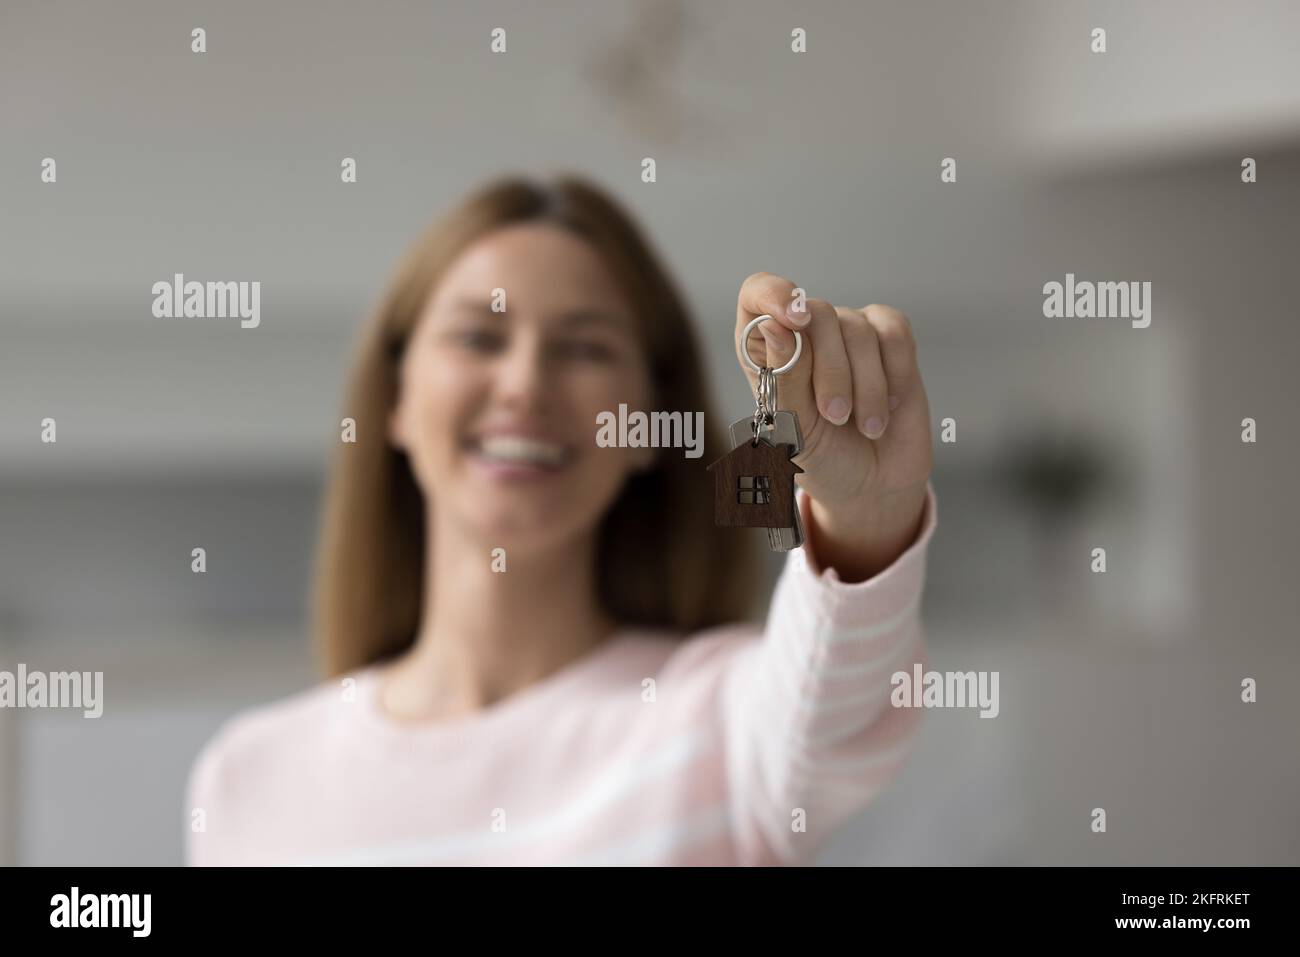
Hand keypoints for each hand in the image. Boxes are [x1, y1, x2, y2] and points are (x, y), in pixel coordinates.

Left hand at [734, 273, 932, 577]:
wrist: (872, 486)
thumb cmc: (821, 459)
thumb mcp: (793, 431)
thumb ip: (783, 379)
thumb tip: (775, 326)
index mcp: (766, 350)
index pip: (758, 294)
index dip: (774, 295)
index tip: (794, 320)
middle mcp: (806, 334)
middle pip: (817, 313)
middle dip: (831, 370)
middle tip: (836, 417)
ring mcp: (849, 334)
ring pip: (858, 329)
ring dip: (866, 387)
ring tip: (866, 427)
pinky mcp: (889, 341)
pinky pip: (895, 333)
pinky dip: (895, 372)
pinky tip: (890, 404)